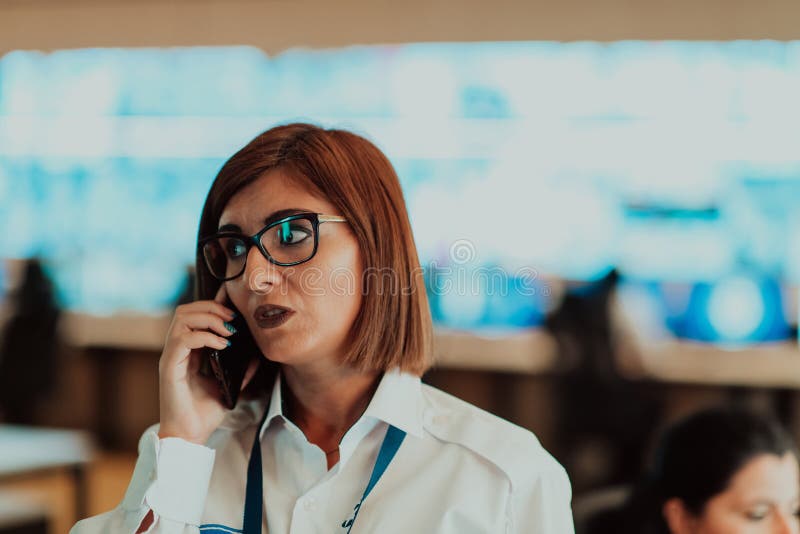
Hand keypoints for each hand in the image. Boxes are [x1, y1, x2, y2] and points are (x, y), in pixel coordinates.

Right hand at [157, 284, 258, 444]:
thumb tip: (257, 357)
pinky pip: (183, 339)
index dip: (213, 304)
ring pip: (182, 319)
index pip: (195, 316)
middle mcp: (177, 350)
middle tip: (234, 319)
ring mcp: (171, 357)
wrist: (190, 436)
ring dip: (209, 318)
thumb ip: (240, 370)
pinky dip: (205, 336)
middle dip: (212, 307)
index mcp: (188, 351)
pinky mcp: (169, 367)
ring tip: (229, 330)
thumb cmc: (204, 413)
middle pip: (186, 310)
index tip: (234, 303)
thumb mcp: (229, 386)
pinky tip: (223, 344)